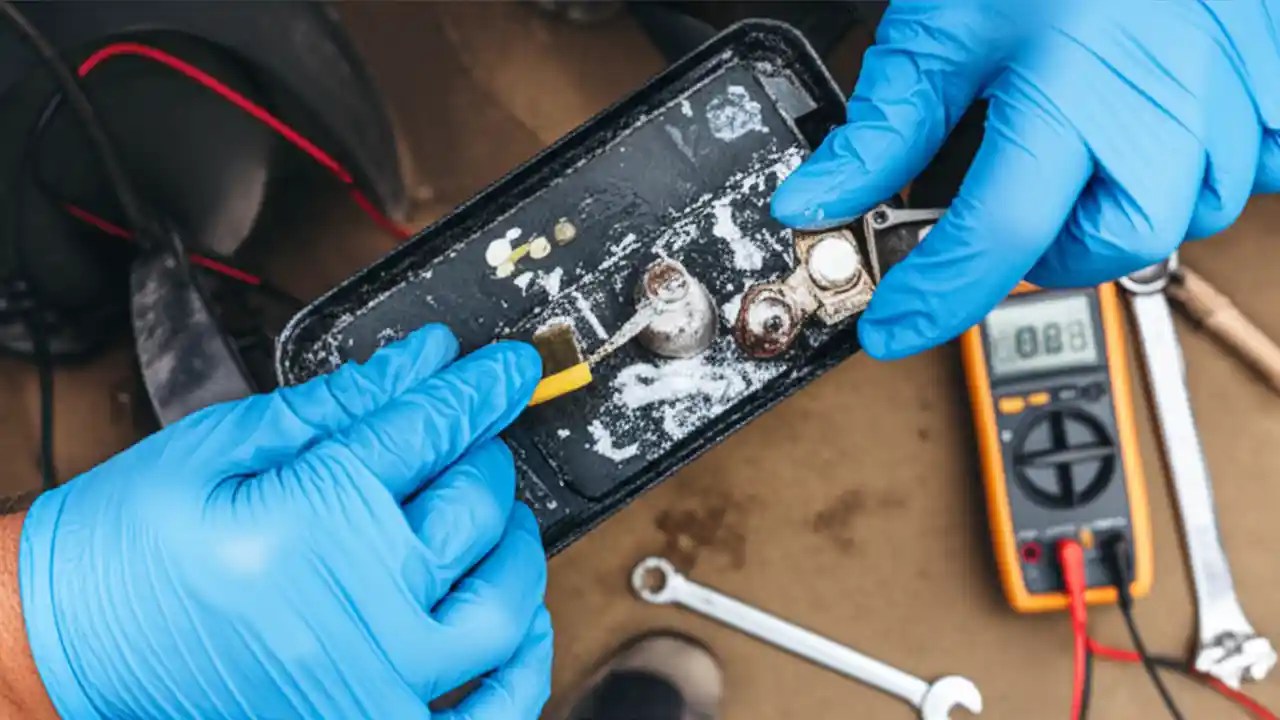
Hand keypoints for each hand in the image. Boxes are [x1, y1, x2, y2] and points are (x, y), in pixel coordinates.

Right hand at [18, 326, 551, 718]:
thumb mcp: (223, 445)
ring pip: (500, 607)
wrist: (62, 646)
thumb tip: (430, 360)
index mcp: (306, 522)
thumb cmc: (128, 546)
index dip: (481, 388)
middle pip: (474, 510)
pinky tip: (521, 620)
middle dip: (485, 456)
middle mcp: (349, 609)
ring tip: (495, 516)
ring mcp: (366, 683)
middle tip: (469, 437)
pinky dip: (523, 668)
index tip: (511, 369)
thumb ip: (342, 402)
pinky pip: (487, 713)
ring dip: (516, 547)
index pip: (432, 433)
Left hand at [773, 0, 1279, 358]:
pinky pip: (1251, 170)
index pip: (1000, 236)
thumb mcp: (943, 28)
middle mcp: (1164, 105)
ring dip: (1116, 217)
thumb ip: (884, 127)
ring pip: (1184, 217)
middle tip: (1002, 221)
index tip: (890, 325)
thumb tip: (819, 200)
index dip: (935, 298)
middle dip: (1046, 256)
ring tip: (1073, 167)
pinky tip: (1153, 142)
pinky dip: (1195, 176)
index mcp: (1074, 89)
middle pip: (1115, 247)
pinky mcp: (1265, 86)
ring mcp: (1230, 97)